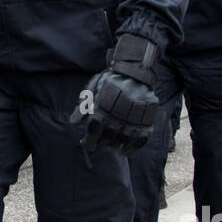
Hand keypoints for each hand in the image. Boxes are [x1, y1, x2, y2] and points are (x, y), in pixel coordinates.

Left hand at [72, 34, 159, 155]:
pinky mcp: (147, 119)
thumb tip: (73, 122)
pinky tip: (126, 151)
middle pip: (108, 135)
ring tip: (110, 142)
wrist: (135, 70)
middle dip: (101, 142)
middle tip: (99, 142)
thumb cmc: (110, 81)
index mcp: (105, 102)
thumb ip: (84, 105)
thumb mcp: (93, 88)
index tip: (86, 144)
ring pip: (122, 139)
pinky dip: (133, 148)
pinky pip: (141, 139)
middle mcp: (120, 110)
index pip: (94, 128)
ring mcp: (135, 116)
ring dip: (114, 145)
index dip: (89, 140)